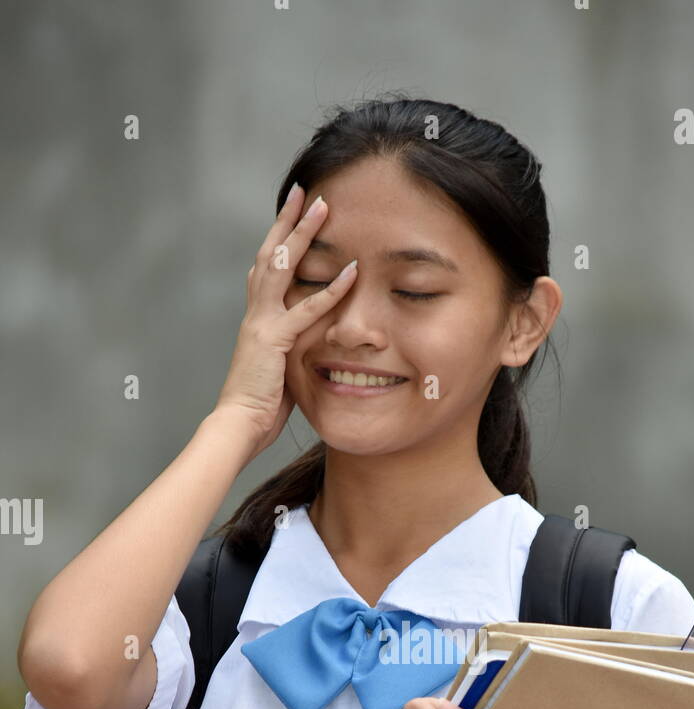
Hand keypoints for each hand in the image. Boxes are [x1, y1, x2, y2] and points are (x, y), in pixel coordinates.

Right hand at [214, 185, 357, 460]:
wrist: (237, 427)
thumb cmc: (260, 408)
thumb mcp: (280, 371)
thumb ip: (293, 351)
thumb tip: (313, 348)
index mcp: (256, 321)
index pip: (266, 271)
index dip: (278, 242)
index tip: (291, 217)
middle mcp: (255, 314)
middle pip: (269, 255)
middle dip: (286, 222)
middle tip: (303, 191)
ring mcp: (262, 324)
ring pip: (282, 267)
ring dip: (302, 235)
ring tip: (322, 206)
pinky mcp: (274, 340)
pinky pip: (307, 309)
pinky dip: (331, 289)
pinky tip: (352, 270)